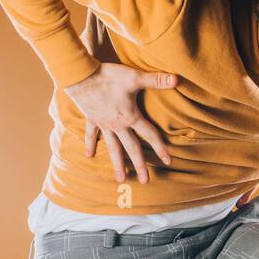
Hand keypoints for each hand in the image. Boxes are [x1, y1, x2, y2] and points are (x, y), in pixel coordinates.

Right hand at [65, 63, 179, 183]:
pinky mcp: (91, 119)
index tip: (168, 161)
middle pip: (132, 149)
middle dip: (140, 165)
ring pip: (112, 148)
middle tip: (145, 181)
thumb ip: (156, 80)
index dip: (160, 147)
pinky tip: (89, 156)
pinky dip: (90, 145)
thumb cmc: (108, 76)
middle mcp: (118, 125)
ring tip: (121, 179)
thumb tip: (177, 79)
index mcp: (130, 117)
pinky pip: (91, 135)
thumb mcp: (134, 77)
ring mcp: (103, 124)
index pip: (150, 135)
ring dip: (117, 164)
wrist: (80, 76)